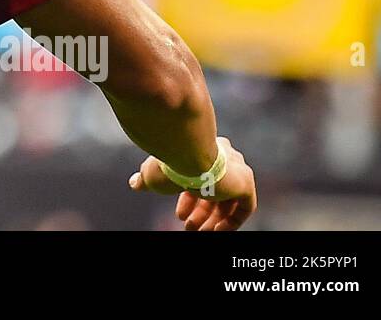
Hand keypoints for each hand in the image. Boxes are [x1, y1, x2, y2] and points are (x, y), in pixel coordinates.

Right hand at [128, 136, 257, 230]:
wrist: (186, 153)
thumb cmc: (168, 160)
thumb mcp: (154, 173)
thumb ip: (147, 179)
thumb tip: (134, 183)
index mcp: (204, 148)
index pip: (198, 178)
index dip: (187, 199)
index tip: (179, 214)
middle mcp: (224, 157)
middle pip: (214, 191)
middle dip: (200, 212)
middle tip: (189, 227)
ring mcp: (237, 170)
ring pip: (227, 201)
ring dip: (212, 220)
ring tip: (198, 232)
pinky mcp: (246, 183)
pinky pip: (244, 207)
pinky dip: (232, 221)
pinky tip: (216, 230)